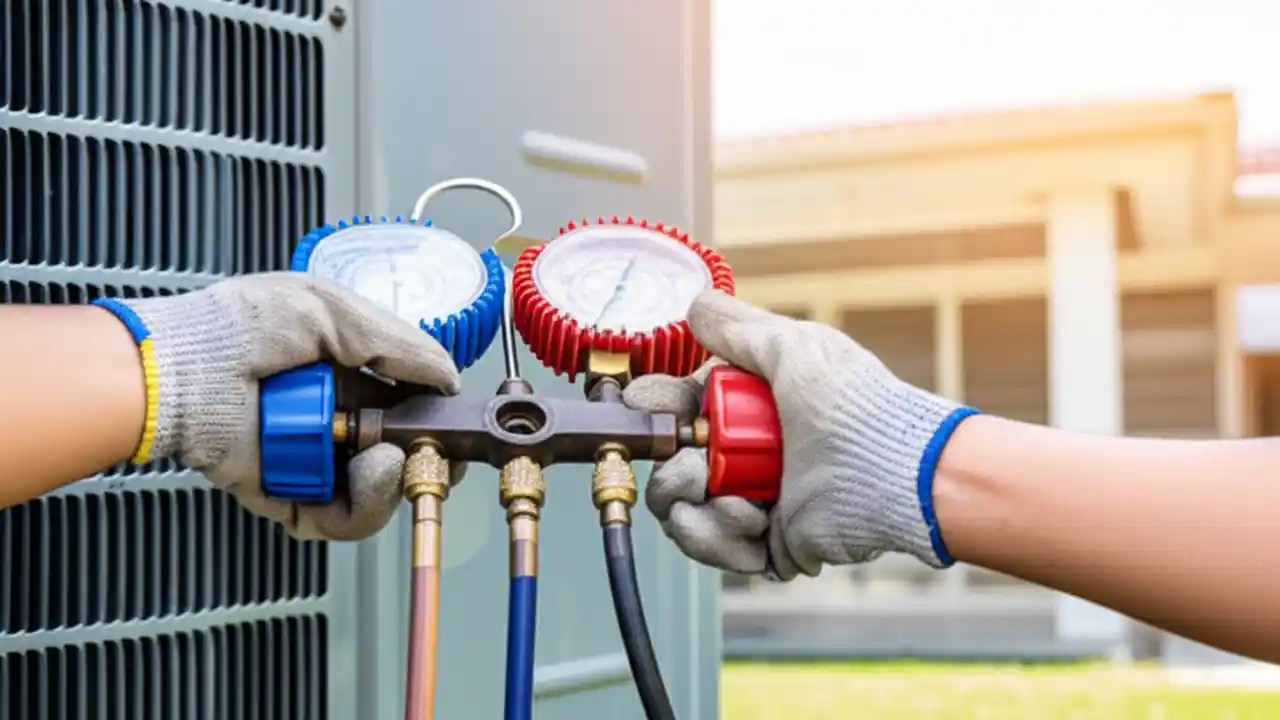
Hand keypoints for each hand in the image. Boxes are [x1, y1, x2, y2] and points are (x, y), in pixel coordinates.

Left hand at [94, 272, 461, 540]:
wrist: (182, 371)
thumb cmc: (239, 327)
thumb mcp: (333, 311)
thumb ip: (399, 344)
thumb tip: (449, 376)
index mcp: (349, 377)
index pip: (411, 407)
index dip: (438, 418)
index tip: (458, 421)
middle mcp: (335, 423)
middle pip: (405, 457)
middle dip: (431, 456)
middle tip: (440, 449)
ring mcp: (315, 464)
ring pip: (381, 495)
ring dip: (397, 479)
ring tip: (388, 455)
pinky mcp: (290, 498)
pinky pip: (343, 520)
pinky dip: (367, 503)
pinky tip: (373, 469)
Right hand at [623, 291, 976, 579]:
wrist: (897, 472)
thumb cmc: (853, 404)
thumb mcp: (791, 348)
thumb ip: (738, 327)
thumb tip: (695, 306)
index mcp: (749, 409)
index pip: (681, 412)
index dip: (657, 413)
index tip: (641, 409)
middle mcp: (747, 455)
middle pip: (671, 469)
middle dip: (674, 473)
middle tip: (696, 471)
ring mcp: (755, 500)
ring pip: (682, 513)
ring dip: (694, 511)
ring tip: (739, 504)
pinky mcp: (765, 543)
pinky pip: (713, 547)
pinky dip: (718, 538)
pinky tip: (750, 520)